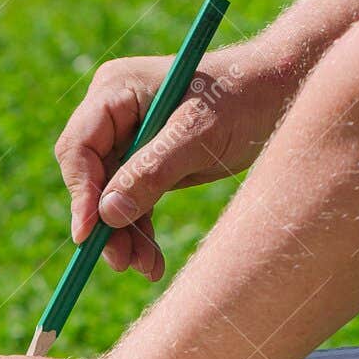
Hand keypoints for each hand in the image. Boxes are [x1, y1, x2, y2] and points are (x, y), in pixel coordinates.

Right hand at [54, 41, 285, 275]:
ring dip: (123, 235)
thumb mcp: (199, 135)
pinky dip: (140, 231)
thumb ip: (152, 171)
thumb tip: (107, 214)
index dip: (81, 192)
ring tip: (145, 267)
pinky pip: (132, 202)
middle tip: (121, 262)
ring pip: (110, 197)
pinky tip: (152, 262)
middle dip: (104, 222)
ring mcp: (129, 138)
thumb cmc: (243, 98)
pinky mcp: (148, 161)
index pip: (79, 147)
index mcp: (115, 91)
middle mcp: (114, 113)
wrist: (279, 94)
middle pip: (90, 177)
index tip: (89, 234)